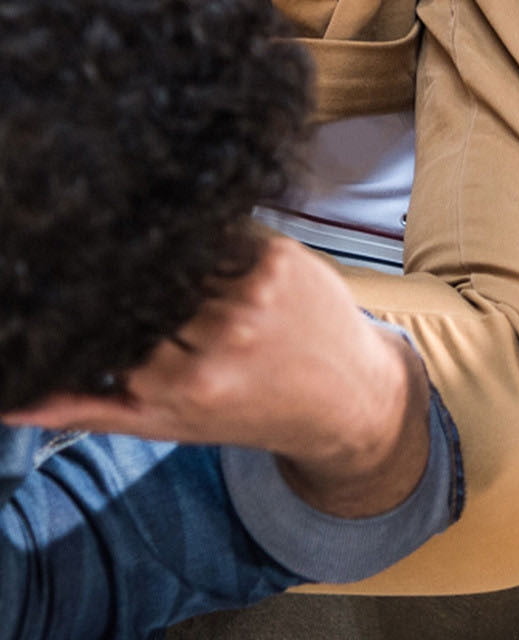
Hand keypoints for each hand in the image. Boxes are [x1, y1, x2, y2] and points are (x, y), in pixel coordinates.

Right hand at [4, 236, 429, 516]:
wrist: (345, 394)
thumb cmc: (249, 411)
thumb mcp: (166, 424)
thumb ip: (89, 409)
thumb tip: (10, 403)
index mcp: (189, 382)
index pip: (113, 333)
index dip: (102, 320)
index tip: (98, 312)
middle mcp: (225, 334)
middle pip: (146, 291)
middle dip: (136, 292)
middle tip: (131, 287)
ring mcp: (257, 288)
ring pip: (180, 259)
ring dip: (171, 265)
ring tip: (173, 277)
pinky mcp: (281, 252)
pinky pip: (220, 234)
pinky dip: (206, 242)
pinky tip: (204, 254)